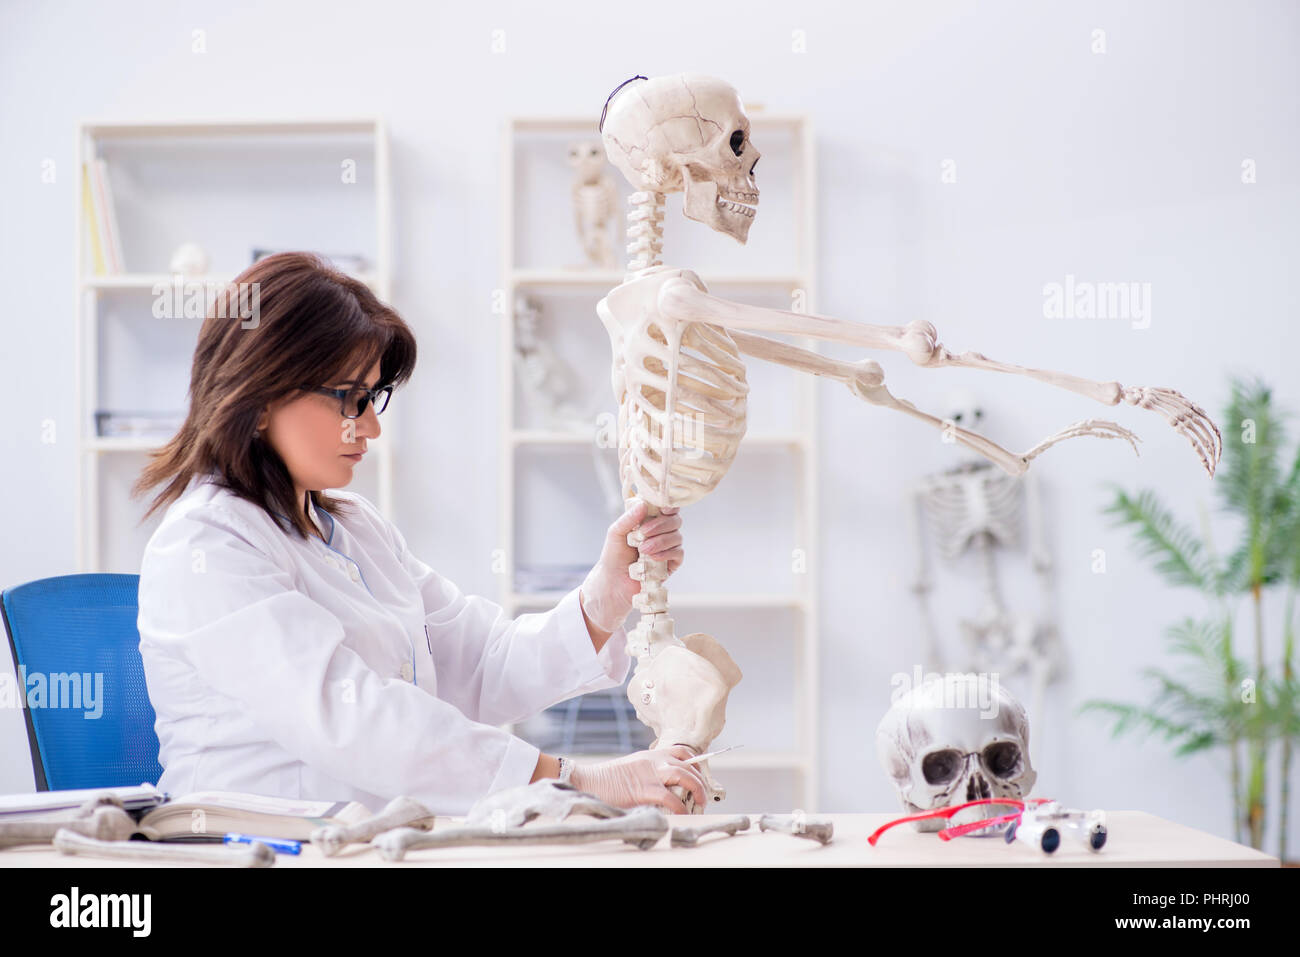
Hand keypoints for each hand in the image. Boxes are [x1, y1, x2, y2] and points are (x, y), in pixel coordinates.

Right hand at [569, 746, 705, 812]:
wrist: (588, 781)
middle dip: (701, 780)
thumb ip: (648, 773)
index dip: (696, 762)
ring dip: (697, 790)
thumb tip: (664, 788)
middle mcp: (653, 760)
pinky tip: (683, 814)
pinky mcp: (645, 790)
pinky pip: (671, 798)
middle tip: (703, 795)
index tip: (700, 774)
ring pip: (685, 776)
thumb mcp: (631, 769)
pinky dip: (681, 807)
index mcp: (650, 755)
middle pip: (688, 765)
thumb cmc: (606, 780)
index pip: (681, 751)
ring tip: (700, 802)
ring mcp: (650, 774)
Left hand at [579, 499, 683, 632]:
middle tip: (643, 533)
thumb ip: (629, 518)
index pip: (666, 509)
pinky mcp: (671, 564)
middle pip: (675, 521)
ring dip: (661, 541)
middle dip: (661, 525)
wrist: (613, 582)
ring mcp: (668, 548)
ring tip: (643, 549)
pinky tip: (653, 558)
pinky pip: (678, 554)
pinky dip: (667, 553)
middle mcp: (662, 533)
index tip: (664, 508)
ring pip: (677, 537)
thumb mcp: (616, 532)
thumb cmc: (613, 556)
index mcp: (650, 521)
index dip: (669, 506)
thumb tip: (644, 504)